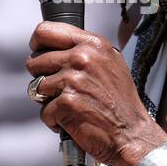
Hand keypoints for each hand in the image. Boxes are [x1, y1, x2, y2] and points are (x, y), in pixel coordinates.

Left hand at [27, 22, 166, 165]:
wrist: (131, 133)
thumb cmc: (120, 103)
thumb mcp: (110, 63)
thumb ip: (84, 51)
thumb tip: (55, 47)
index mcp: (93, 44)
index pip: (46, 32)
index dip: (37, 44)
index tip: (39, 54)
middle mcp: (82, 58)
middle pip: (35, 61)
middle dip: (42, 77)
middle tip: (59, 90)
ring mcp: (73, 80)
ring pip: (37, 87)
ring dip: (49, 101)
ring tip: (71, 106)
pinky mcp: (66, 103)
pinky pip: (44, 111)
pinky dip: (55, 120)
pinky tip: (73, 120)